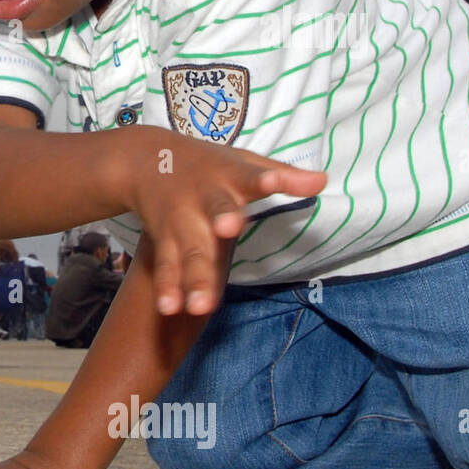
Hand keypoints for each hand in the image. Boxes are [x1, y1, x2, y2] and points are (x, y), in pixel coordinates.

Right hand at [126, 129, 325, 316]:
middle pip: (215, 211)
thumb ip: (282, 175)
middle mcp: (204, 198)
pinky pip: (166, 266)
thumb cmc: (208, 166)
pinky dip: (167, 287)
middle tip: (229, 229)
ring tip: (201, 305)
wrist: (143, 159)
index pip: (251, 176)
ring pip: (189, 250)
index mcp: (229, 176)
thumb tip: (325, 182)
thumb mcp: (243, 162)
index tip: (274, 181)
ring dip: (194, 276)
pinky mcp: (163, 240)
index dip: (266, 179)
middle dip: (222, 220)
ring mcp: (181, 221)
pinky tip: (170, 309)